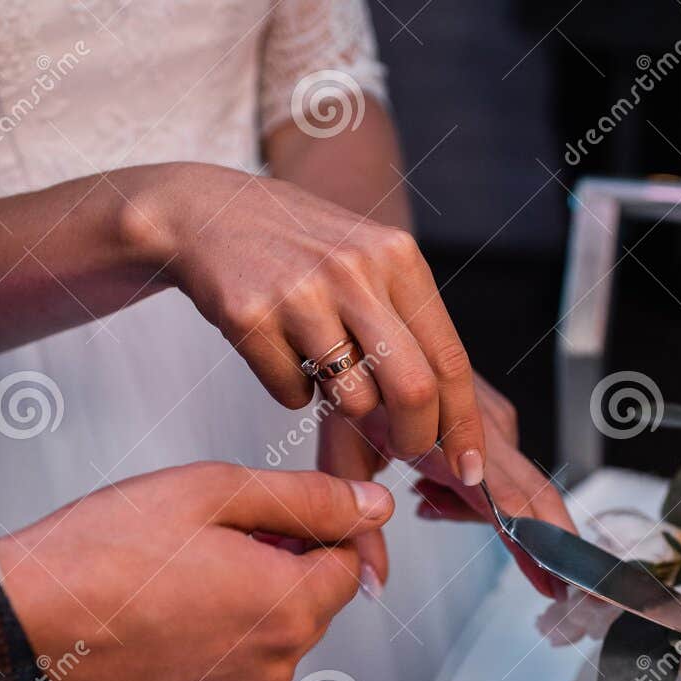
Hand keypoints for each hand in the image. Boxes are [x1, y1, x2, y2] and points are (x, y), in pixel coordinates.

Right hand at [0, 463, 392, 680]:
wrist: (18, 627)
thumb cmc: (104, 552)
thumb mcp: (213, 492)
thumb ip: (308, 499)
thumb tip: (374, 505)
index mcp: (290, 609)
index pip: (351, 564)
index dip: (313, 529)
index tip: (261, 516)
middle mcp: (274, 669)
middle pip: (308, 604)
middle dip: (276, 568)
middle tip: (201, 541)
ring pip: (266, 641)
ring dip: (240, 609)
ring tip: (168, 581)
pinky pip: (226, 676)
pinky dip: (206, 648)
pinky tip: (155, 623)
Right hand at [124, 162, 484, 483]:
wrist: (208, 211)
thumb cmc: (301, 252)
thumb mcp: (369, 263)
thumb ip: (409, 325)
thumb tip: (448, 416)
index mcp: (397, 257)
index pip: (450, 359)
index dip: (464, 424)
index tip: (471, 469)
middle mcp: (355, 271)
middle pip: (413, 389)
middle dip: (417, 438)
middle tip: (406, 452)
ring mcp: (301, 293)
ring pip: (353, 401)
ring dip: (343, 405)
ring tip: (322, 363)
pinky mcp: (251, 316)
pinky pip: (291, 397)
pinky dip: (290, 389)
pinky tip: (278, 348)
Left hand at [318, 372, 574, 598]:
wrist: (364, 328)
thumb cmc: (352, 382)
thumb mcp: (341, 456)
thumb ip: (357, 527)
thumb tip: (374, 584)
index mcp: (445, 439)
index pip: (506, 501)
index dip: (536, 543)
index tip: (558, 579)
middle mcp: (480, 426)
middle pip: (530, 495)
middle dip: (545, 544)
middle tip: (555, 587)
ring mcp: (492, 419)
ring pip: (512, 487)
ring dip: (480, 512)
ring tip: (425, 498)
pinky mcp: (493, 416)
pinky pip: (500, 470)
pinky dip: (473, 491)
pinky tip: (430, 481)